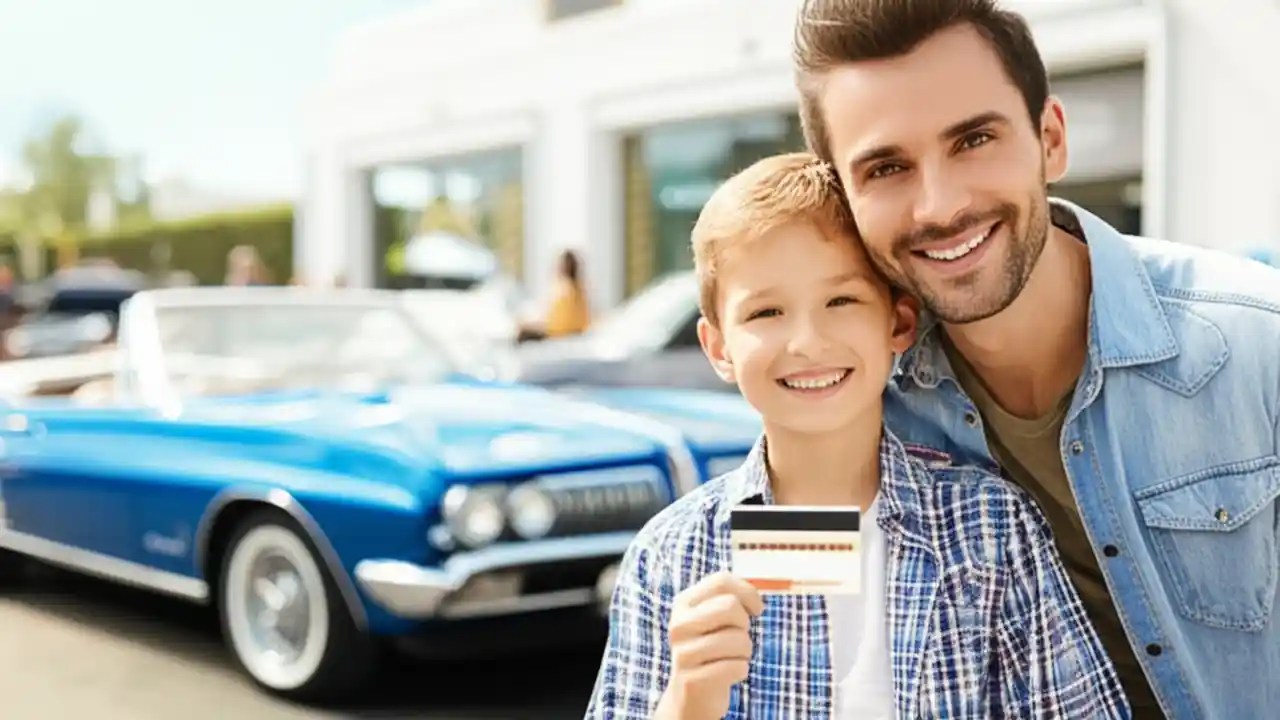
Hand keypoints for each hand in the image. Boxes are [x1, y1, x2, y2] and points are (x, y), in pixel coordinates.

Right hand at [656, 572, 763, 719]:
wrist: (691, 694)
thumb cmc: (711, 649)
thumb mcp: (713, 619)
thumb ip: (730, 599)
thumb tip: (756, 600)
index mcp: (684, 603)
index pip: (721, 581)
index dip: (748, 592)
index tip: (756, 609)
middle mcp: (679, 625)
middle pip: (730, 606)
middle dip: (745, 624)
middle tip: (737, 637)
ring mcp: (683, 653)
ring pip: (739, 639)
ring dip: (745, 651)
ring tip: (731, 657)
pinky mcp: (693, 680)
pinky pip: (737, 667)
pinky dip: (741, 670)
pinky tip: (728, 674)